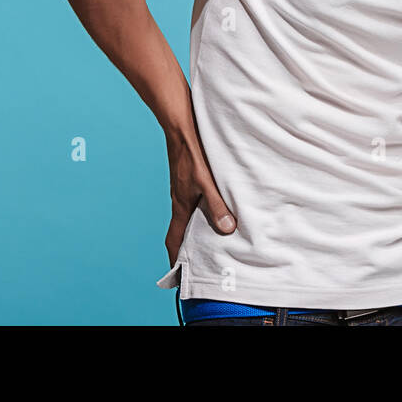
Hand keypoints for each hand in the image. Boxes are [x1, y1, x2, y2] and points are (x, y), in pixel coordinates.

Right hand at [164, 130, 236, 267]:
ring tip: (211, 240)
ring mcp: (183, 190)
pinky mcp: (188, 179)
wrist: (180, 127)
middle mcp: (179, 200)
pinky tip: (215, 208)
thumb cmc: (191, 154)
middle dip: (186, 248)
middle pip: (180, 231)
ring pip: (188, 216)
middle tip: (198, 262)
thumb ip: (217, 205)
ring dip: (195, 229)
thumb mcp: (207, 182)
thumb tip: (227, 229)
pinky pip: (193, 202)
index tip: (177, 274)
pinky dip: (201, 212)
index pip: (174, 239)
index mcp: (180, 206)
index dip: (175, 258)